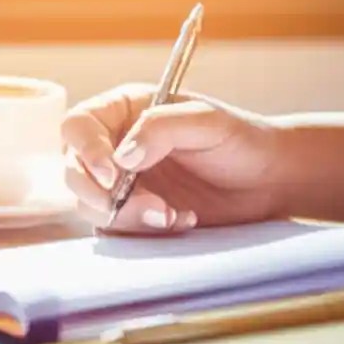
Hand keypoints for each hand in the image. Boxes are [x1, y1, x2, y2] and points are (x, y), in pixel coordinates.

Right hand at [61, 84, 284, 232]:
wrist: (269, 180)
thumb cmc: (242, 140)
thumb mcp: (208, 121)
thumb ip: (161, 128)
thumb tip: (122, 156)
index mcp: (122, 111)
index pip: (78, 126)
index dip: (86, 151)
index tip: (113, 175)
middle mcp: (113, 146)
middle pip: (74, 171)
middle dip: (102, 195)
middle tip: (149, 206)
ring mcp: (120, 183)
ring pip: (91, 205)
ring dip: (128, 217)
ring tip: (172, 215)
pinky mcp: (133, 214)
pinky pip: (116, 229)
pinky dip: (143, 232)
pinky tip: (179, 221)